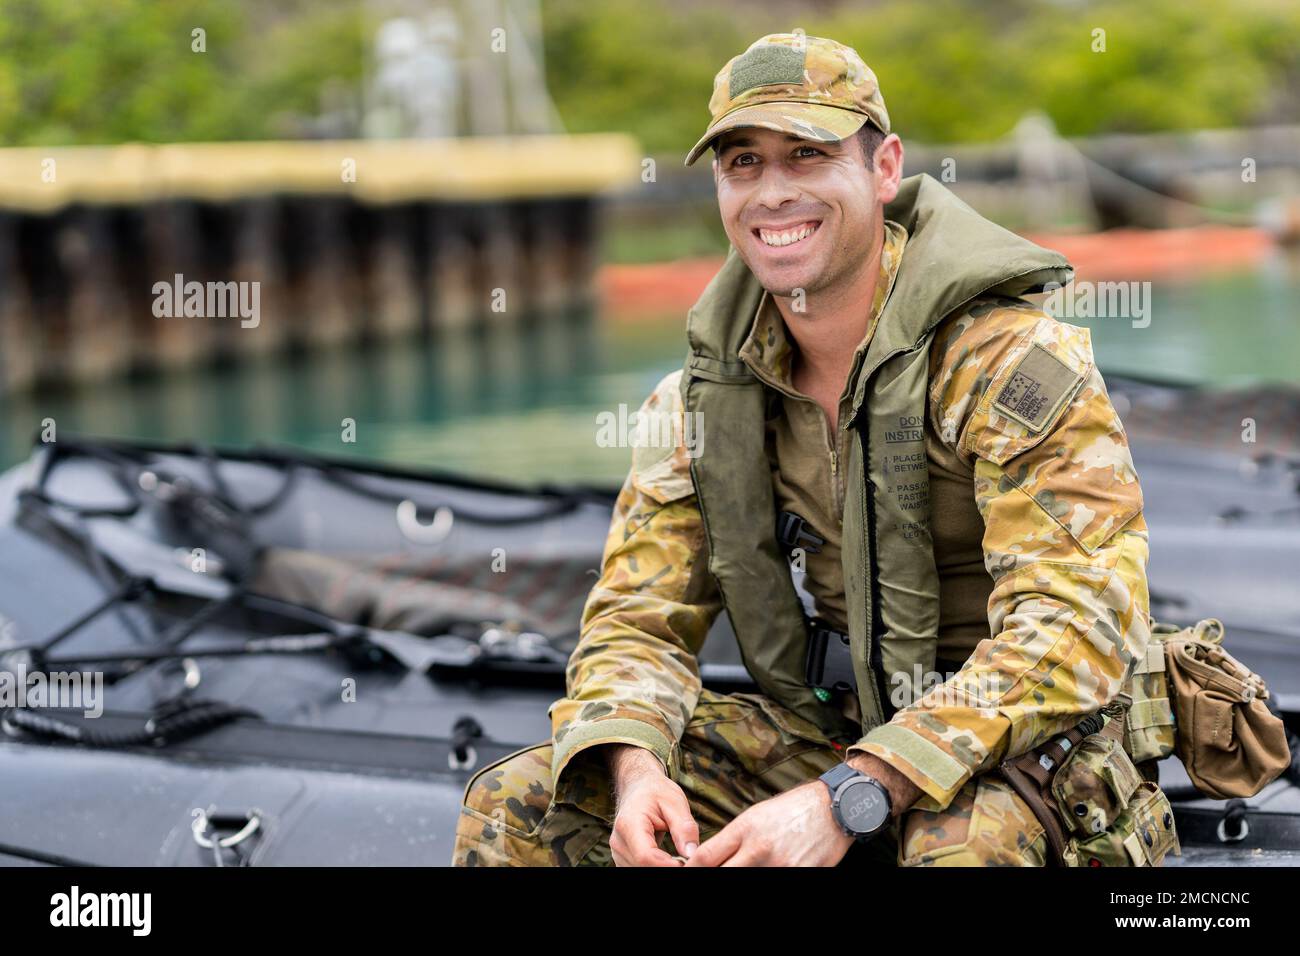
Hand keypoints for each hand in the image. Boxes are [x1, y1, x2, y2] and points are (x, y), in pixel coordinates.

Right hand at [606, 745, 699, 866]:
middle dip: (668, 868)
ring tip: (681, 859)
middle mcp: (619, 842)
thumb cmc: (658, 793)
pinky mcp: (623, 859)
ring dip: (662, 868)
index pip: (646, 856)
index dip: (668, 865)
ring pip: (642, 872)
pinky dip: (656, 867)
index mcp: (629, 824)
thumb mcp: (676, 803)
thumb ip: (684, 828)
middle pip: (644, 867)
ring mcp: (618, 852)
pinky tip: (670, 861)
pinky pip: (639, 870)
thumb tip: (691, 854)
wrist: (639, 788)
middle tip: (688, 860)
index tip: (687, 862)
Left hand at [684, 780, 852, 866]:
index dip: (692, 868)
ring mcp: (780, 865)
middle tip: (714, 873)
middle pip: (723, 874)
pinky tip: (771, 868)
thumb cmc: (791, 810)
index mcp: (745, 830)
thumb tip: (707, 859)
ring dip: (745, 875)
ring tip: (752, 866)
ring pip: (747, 881)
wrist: (832, 809)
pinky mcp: (799, 874)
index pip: (706, 857)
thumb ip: (732, 839)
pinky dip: (768, 877)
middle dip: (715, 875)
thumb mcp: (755, 816)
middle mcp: (759, 849)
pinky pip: (775, 883)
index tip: (688, 870)